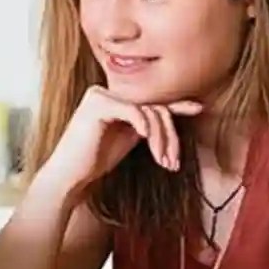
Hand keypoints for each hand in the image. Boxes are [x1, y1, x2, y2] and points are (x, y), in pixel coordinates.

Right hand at [37, 85, 200, 199]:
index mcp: (112, 98)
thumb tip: (172, 113)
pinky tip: (147, 140)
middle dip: (169, 136)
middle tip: (173, 162)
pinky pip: (134, 111)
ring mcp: (100, 96)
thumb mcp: (128, 138)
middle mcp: (105, 92)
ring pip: (148, 111)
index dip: (177, 105)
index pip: (150, 101)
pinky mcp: (98, 104)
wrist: (69, 176)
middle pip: (153, 107)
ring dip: (161, 139)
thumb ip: (146, 124)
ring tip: (164, 162)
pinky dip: (145, 126)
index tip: (199, 108)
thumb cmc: (94, 160)